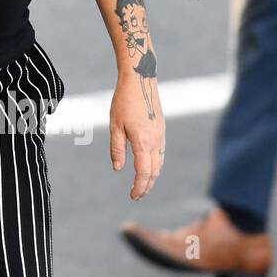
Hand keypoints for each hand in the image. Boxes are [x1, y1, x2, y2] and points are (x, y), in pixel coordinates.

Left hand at [109, 69, 164, 199]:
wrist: (140, 80)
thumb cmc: (124, 101)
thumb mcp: (115, 125)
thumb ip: (117, 149)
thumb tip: (118, 169)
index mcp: (143, 142)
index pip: (144, 173)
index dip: (139, 187)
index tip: (133, 196)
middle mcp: (156, 140)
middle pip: (155, 171)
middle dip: (147, 185)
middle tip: (137, 196)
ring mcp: (161, 134)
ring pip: (160, 162)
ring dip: (152, 176)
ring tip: (143, 184)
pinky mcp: (161, 128)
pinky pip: (161, 152)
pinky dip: (156, 164)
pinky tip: (149, 165)